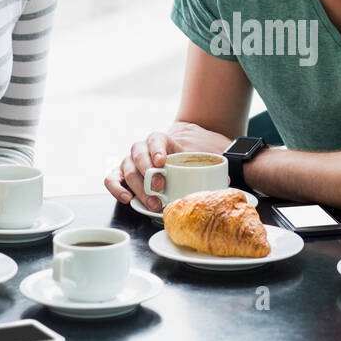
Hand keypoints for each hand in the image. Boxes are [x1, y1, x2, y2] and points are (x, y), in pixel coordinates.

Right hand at [103, 122, 232, 211]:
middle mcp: (143, 149)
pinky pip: (113, 179)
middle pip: (138, 155)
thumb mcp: (205, 156)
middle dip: (147, 173)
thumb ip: (214, 165)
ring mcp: (132, 162)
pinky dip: (116, 188)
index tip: (162, 162)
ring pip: (126, 168)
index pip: (155, 139)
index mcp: (162, 140)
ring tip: (152, 202)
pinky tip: (126, 199)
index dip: (155, 149)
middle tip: (160, 188)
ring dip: (136, 186)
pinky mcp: (125, 176)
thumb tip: (227, 179)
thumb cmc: (193, 157)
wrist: (183, 156)